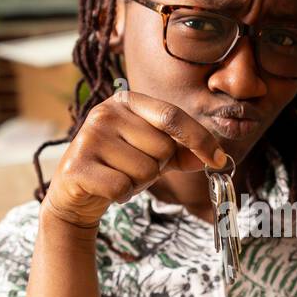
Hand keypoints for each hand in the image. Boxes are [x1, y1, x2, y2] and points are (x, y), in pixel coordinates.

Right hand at [41, 92, 228, 228]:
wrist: (76, 193)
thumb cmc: (119, 167)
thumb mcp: (155, 156)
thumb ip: (184, 152)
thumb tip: (218, 157)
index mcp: (126, 101)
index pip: (173, 116)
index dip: (200, 139)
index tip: (220, 160)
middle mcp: (105, 112)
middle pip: (162, 147)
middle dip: (157, 167)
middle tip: (133, 168)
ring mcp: (88, 136)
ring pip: (145, 170)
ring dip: (138, 183)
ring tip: (119, 176)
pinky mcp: (77, 165)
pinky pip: (123, 186)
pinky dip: (121, 195)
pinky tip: (106, 188)